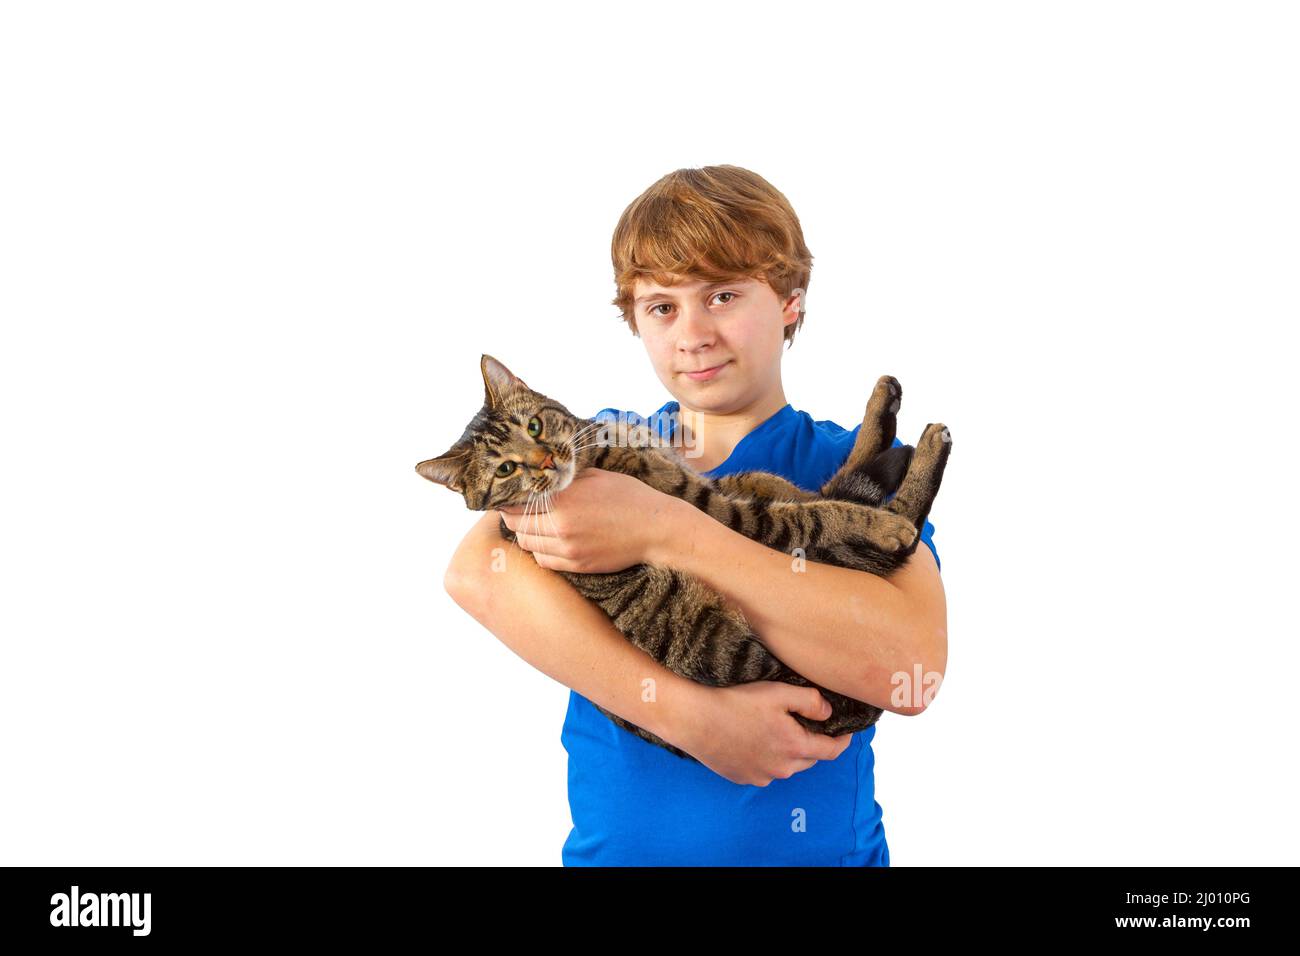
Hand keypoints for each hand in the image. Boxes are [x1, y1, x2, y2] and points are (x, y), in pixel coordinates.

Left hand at [497, 467, 678, 572]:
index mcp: (565, 499)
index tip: (508, 496)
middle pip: (517, 524)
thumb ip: (566, 479)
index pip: (518, 502)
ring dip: (524, 534)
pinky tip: (545, 542)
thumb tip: (543, 477)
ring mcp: (568, 549)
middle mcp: (561, 526)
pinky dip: (538, 551)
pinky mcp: (577, 565)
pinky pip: (543, 561)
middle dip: (512, 516)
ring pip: (527, 544)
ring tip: (530, 525)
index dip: (508, 499)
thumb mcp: (596, 477)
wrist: (655, 529)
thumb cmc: (629, 497)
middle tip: (513, 510)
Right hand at [671, 681, 854, 785]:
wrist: (694, 719)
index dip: (843, 740)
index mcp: (794, 747)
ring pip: (786, 765)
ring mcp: (760, 777)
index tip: (847, 731)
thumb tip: (829, 714)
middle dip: (813, 743)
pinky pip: (765, 770)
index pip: (832, 750)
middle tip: (805, 722)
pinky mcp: (742, 778)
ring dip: (789, 751)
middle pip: (810, 758)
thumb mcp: (778, 692)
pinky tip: (753, 739)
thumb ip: (810, 702)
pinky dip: (767, 757)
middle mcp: (781, 768)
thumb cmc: (736, 701)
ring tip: (775, 728)